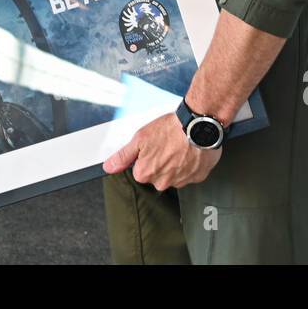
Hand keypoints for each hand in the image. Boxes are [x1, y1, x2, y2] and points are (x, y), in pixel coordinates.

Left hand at [102, 112, 220, 190]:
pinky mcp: (198, 177)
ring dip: (176, 163)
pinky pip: (190, 173)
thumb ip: (123, 156)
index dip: (145, 156)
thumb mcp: (140, 138)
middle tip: (167, 145)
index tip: (153, 147)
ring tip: (180, 146)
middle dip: (161, 162)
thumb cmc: (171, 130)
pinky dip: (190, 163)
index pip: (140, 171)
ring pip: (174, 174)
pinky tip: (190, 150)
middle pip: (157, 174)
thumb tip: (109, 167)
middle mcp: (163, 182)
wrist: (199, 126)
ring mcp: (181, 181)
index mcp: (146, 173)